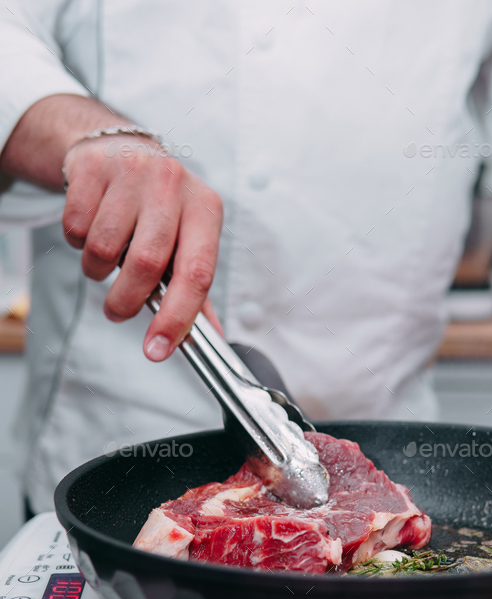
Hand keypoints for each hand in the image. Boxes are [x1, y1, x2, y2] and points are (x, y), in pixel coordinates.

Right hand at [62, 135, 222, 360]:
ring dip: (98, 270)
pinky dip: (77, 242)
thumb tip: (212, 337)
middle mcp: (173, 185)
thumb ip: (195, 289)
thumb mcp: (187, 238)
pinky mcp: (92, 167)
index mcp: (204, 209)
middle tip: (118, 311)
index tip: (158, 349)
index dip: (178, 318)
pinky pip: (74, 228)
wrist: (121, 150)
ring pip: (103, 249)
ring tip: (106, 258)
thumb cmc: (160, 207)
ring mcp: (131, 171)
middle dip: (126, 302)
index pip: (197, 273)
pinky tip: (91, 227)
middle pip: (146, 264)